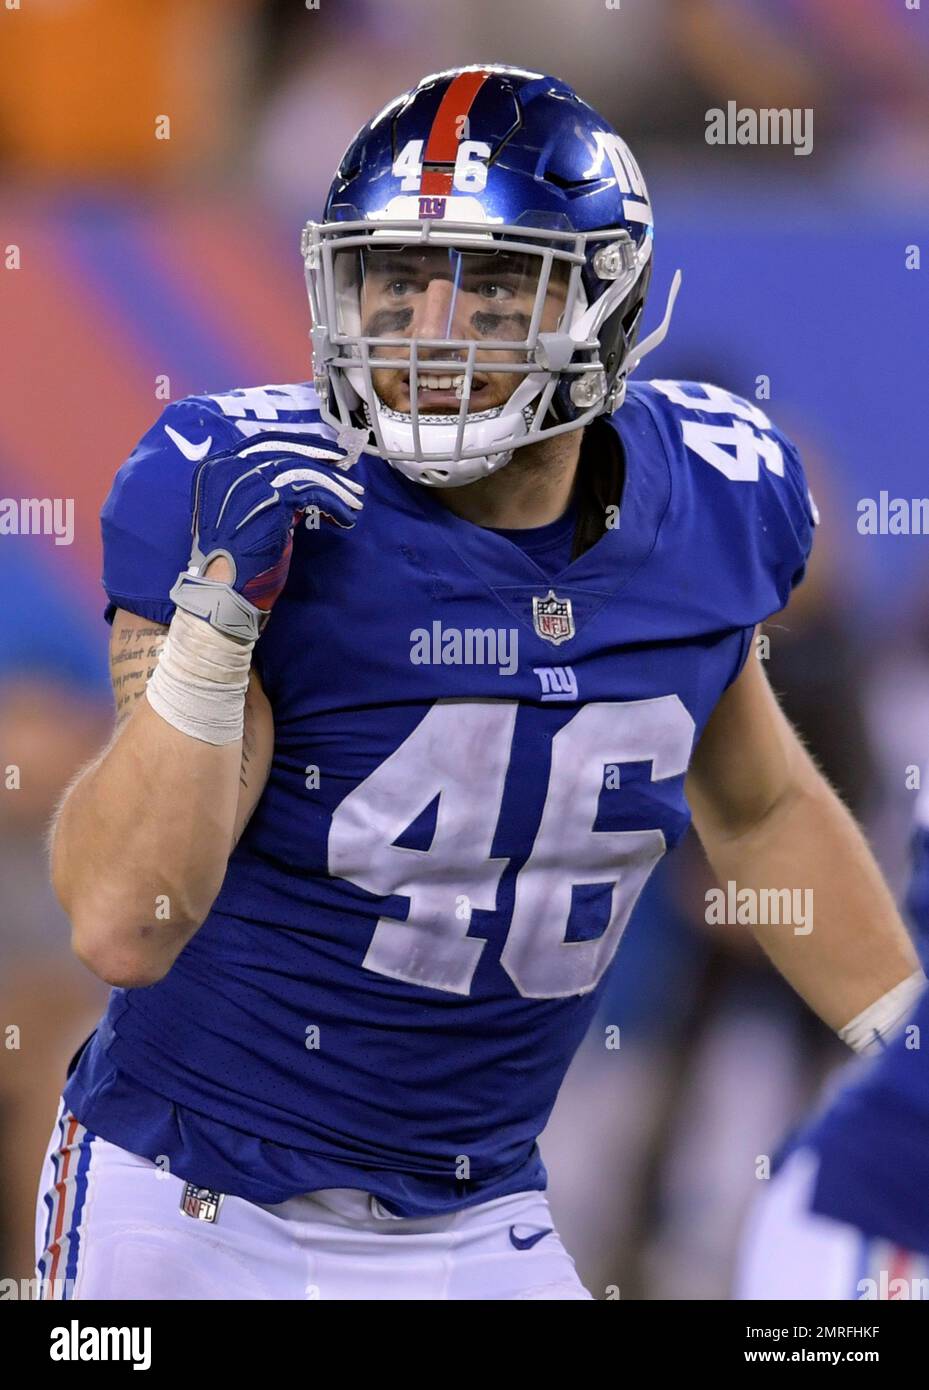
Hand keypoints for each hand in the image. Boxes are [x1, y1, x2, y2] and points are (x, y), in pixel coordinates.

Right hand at [170, 431, 363, 640]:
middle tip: (345, 466)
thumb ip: (267, 492)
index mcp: (218, 468)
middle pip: (286, 451)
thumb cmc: (235, 560)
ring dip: (335, 486)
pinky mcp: (274, 498)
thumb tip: (304, 480)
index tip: (324, 453)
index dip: (299, 444)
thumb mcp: (248, 514)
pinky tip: (345, 519)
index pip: (265, 443)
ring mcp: (251, 480)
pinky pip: (313, 492)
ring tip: (354, 501)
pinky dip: (335, 504)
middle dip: (320, 457)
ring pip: (304, 471)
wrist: (224, 589)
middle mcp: (230, 466)